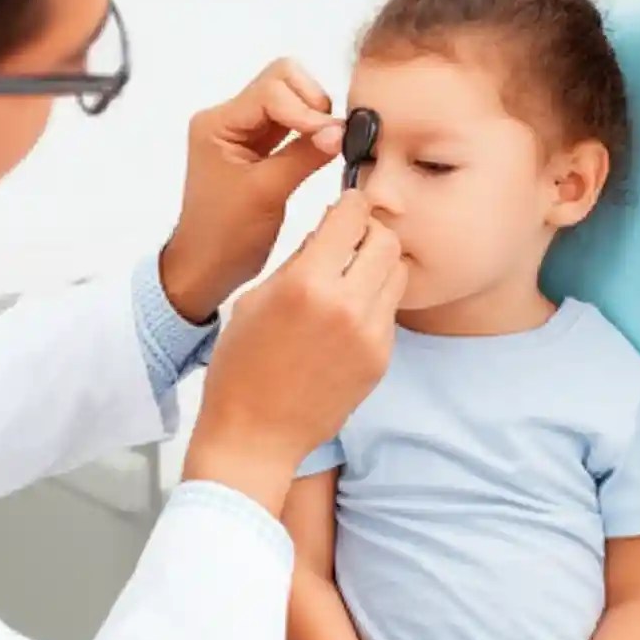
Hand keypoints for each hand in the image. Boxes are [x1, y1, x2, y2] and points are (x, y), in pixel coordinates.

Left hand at [161, 58, 344, 322]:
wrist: (206, 267)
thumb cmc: (224, 236)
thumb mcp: (267, 193)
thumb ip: (304, 156)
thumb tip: (341, 132)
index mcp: (217, 124)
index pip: (271, 89)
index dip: (306, 109)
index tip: (331, 137)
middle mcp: (228, 119)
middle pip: (282, 80)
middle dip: (312, 103)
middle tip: (329, 138)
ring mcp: (244, 131)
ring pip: (291, 98)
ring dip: (314, 117)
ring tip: (328, 146)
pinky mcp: (259, 147)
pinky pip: (292, 123)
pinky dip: (311, 131)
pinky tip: (323, 150)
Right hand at [182, 191, 408, 515]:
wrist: (256, 434)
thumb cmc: (242, 367)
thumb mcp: (256, 299)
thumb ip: (298, 261)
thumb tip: (328, 232)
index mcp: (306, 284)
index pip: (351, 217)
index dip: (348, 205)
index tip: (344, 207)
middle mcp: (346, 306)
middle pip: (386, 241)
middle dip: (369, 233)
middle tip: (350, 241)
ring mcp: (369, 335)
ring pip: (397, 274)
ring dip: (378, 266)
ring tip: (351, 278)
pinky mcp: (381, 359)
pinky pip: (390, 311)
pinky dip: (374, 302)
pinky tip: (347, 316)